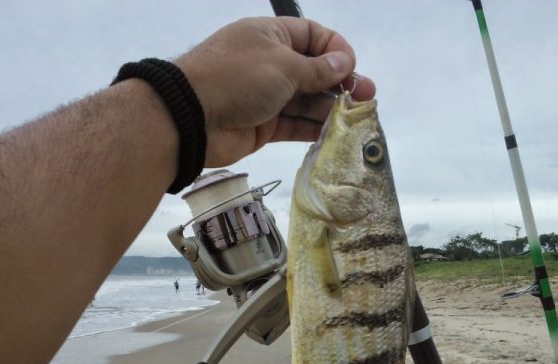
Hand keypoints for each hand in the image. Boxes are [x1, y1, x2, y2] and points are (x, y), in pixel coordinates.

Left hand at [175, 17, 375, 166]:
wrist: (191, 117)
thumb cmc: (236, 78)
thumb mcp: (283, 66)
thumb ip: (317, 69)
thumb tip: (344, 63)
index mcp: (271, 36)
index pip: (312, 36)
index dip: (336, 50)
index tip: (352, 68)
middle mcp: (270, 64)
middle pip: (313, 71)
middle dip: (340, 84)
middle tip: (367, 98)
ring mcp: (265, 96)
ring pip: (306, 101)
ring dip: (330, 109)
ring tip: (356, 120)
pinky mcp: (262, 125)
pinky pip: (293, 125)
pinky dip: (312, 129)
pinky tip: (334, 134)